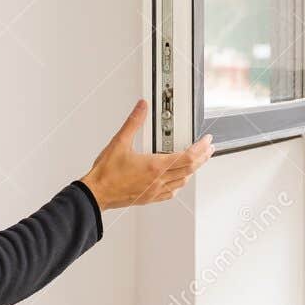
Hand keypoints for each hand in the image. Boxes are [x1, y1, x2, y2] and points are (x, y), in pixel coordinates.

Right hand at [80, 100, 213, 210]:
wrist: (96, 193)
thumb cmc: (106, 173)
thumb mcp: (120, 142)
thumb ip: (134, 122)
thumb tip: (142, 107)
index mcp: (155, 166)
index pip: (187, 157)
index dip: (201, 148)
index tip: (206, 141)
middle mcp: (158, 180)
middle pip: (190, 169)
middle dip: (203, 158)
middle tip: (208, 149)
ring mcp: (155, 190)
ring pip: (183, 181)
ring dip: (192, 170)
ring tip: (197, 161)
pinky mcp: (149, 197)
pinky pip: (171, 192)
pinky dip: (179, 183)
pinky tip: (177, 180)